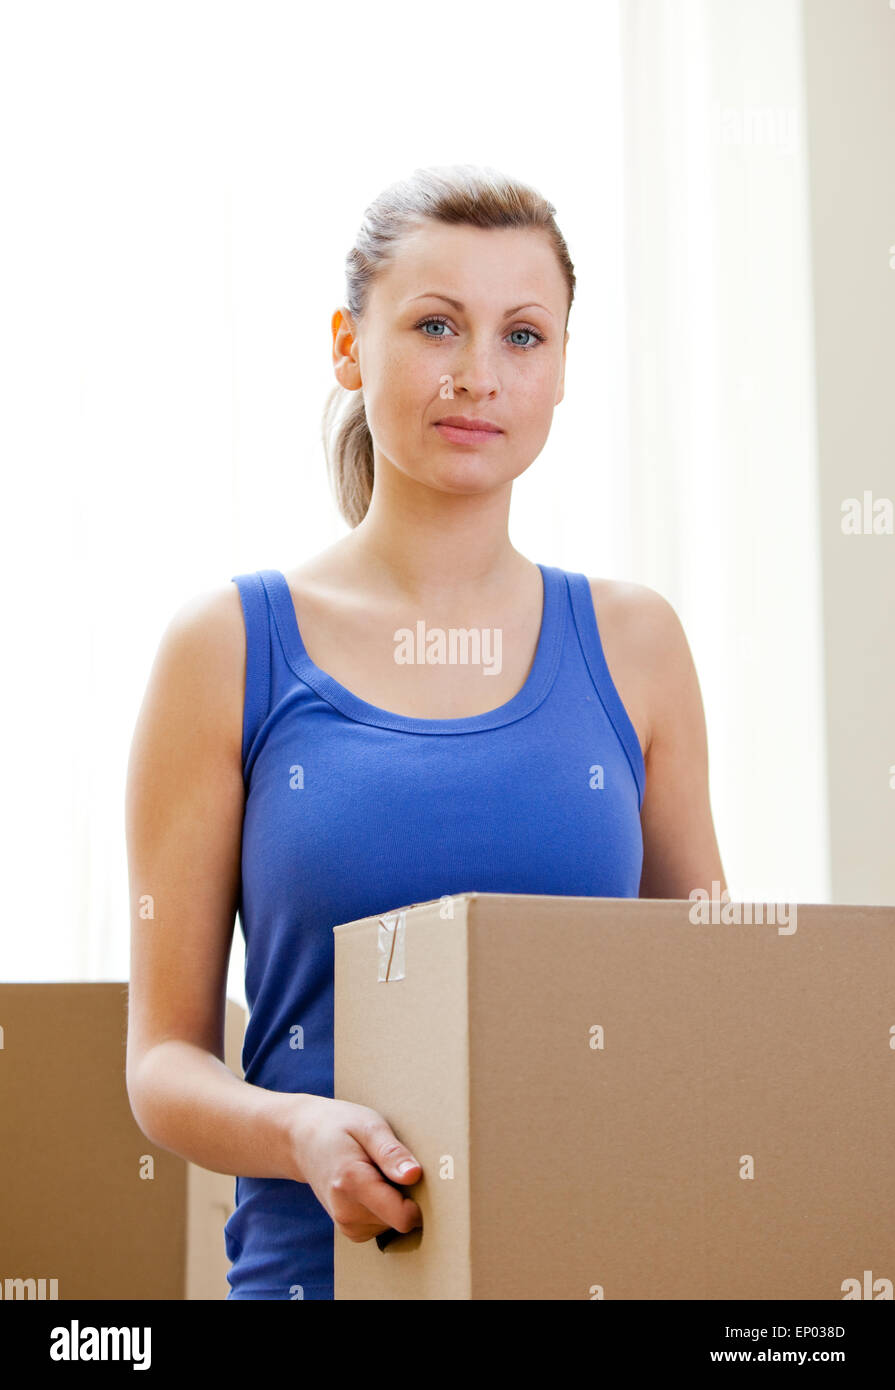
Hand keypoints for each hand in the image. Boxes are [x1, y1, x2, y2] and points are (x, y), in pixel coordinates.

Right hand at [289, 1095, 422, 1242]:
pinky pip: (382, 1224)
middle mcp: (346, 1212)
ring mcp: (345, 1224)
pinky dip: (384, 1206)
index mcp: (352, 1183)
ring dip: (394, 1200)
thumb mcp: (368, 1125)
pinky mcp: (348, 1228)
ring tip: (376, 1170)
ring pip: (393, 1224)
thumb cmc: (338, 1126)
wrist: (301, 1139)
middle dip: (405, 1194)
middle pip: (400, 1219)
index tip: (416, 1174)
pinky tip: (372, 1182)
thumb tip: (414, 1175)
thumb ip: (391, 1152)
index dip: (419, 1199)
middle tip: (388, 1164)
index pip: (402, 1216)